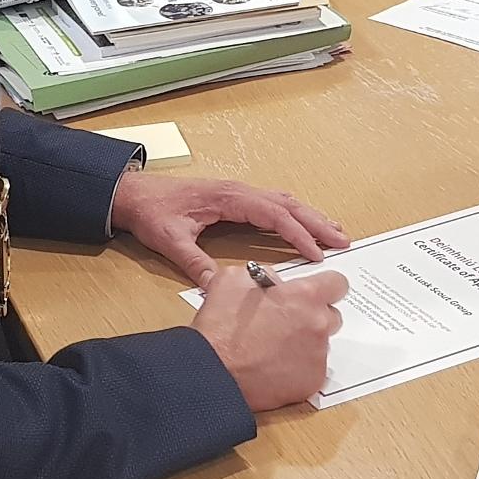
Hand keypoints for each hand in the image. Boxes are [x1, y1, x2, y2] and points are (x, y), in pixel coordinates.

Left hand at [109, 174, 349, 286]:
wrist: (135, 193)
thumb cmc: (153, 212)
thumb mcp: (170, 240)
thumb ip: (194, 262)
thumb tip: (217, 287)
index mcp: (230, 197)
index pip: (273, 215)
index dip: (297, 234)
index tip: (316, 254)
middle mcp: (240, 191)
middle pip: (288, 205)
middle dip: (317, 223)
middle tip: (343, 241)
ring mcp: (240, 193)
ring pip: (284, 202)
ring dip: (310, 216)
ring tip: (335, 232)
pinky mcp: (236, 198)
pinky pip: (274, 204)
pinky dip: (295, 214)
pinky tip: (305, 225)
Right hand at [190, 264, 349, 410]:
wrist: (212, 371)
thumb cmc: (221, 328)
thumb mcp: (233, 279)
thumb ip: (264, 275)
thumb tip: (273, 282)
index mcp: (305, 296)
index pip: (338, 283)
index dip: (325, 286)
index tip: (315, 292)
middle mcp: (318, 325)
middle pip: (332, 316)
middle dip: (313, 317)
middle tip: (286, 322)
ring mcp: (317, 356)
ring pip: (320, 345)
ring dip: (304, 343)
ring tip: (274, 348)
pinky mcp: (311, 383)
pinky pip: (312, 371)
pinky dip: (298, 369)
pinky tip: (274, 367)